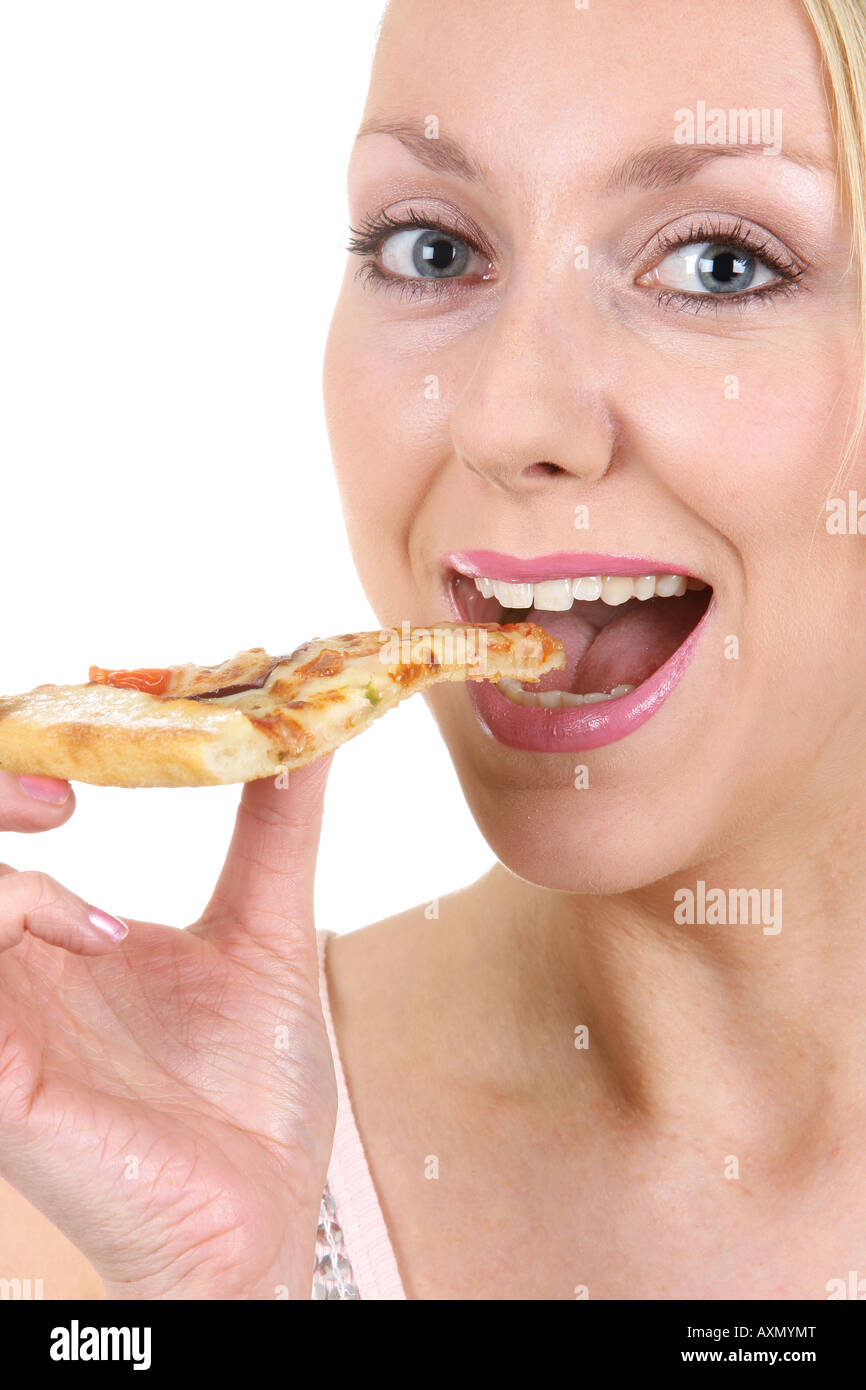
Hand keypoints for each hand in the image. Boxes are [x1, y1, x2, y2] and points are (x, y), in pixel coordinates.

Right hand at [0, 760, 336, 1299]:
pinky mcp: (3, 1083)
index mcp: (49, 936)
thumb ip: (276, 830)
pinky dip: (18, 915)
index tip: (95, 754)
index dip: (17, 761)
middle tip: (65, 788)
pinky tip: (103, 936)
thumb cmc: (254, 1091)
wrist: (266, 1216)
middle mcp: (7, 972)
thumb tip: (310, 726)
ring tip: (87, 863)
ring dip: (7, 866)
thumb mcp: (267, 934)